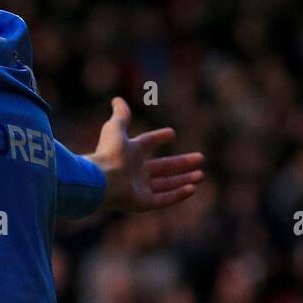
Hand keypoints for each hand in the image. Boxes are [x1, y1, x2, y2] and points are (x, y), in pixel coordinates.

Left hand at [87, 97, 204, 212]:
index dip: (159, 137)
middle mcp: (135, 171)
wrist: (102, 179)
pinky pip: (164, 199)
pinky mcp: (143, 203)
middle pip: (162, 167)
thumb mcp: (116, 128)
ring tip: (201, 174)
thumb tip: (117, 99)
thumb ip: (121, 115)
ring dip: (184, 179)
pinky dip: (178, 194)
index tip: (172, 133)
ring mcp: (139, 189)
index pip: (147, 143)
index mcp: (129, 153)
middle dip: (182, 163)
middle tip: (201, 158)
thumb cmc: (110, 153)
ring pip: (166, 184)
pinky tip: (193, 188)